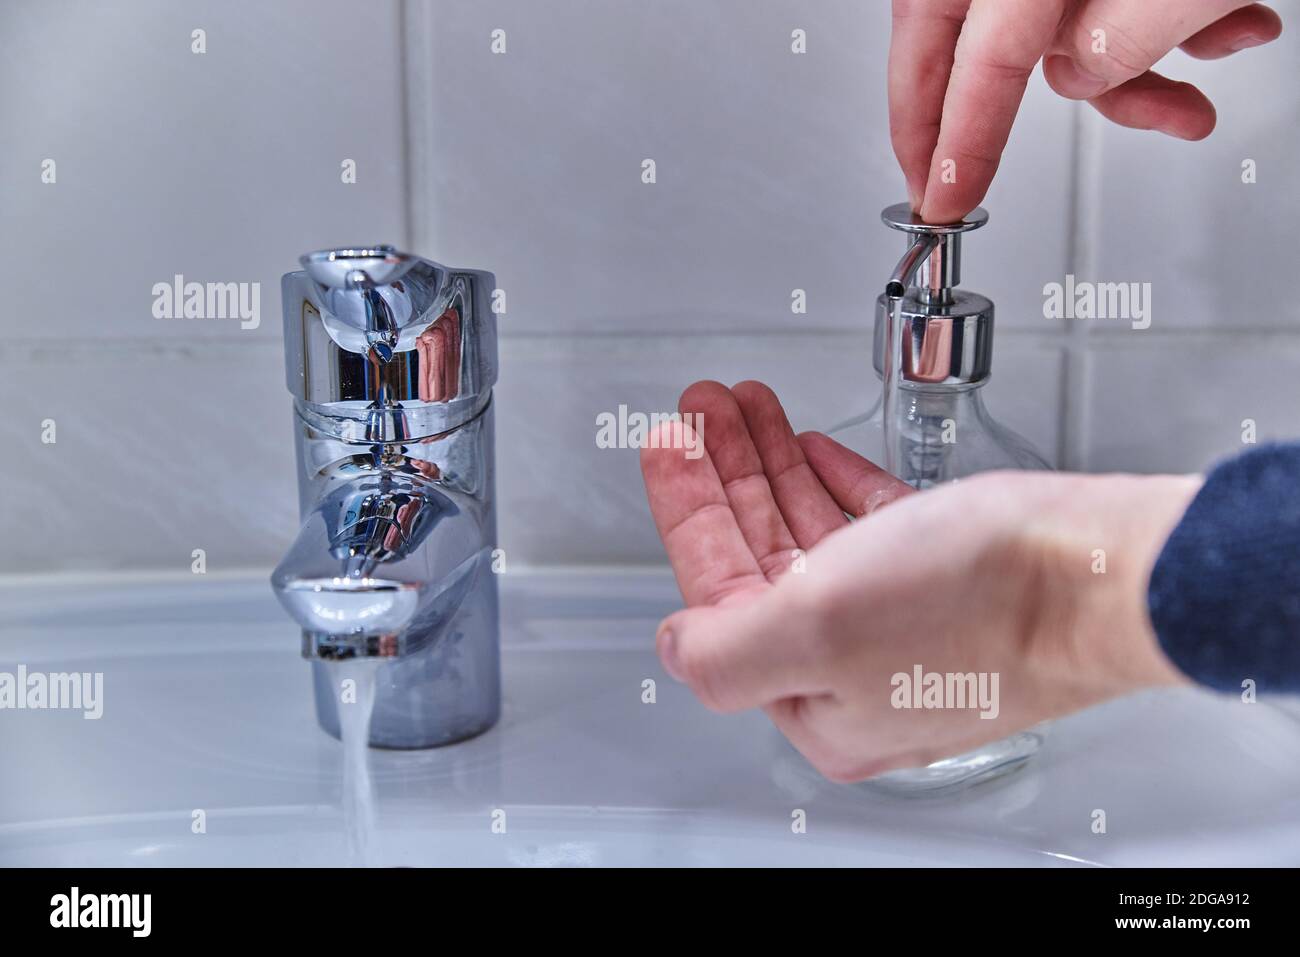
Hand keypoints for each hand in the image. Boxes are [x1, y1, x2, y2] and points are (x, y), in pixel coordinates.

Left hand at [640, 380, 1199, 781]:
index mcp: (818, 699)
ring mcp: (908, 626)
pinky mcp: (953, 582)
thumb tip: (677, 647)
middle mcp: (859, 671)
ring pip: (813, 534)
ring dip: (774, 464)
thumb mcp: (819, 629)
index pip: (720, 591)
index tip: (668, 444)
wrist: (1113, 575)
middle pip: (764, 555)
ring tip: (747, 408)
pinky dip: (834, 482)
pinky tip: (814, 446)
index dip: (686, 508)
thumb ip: (727, 648)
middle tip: (703, 411)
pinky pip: (869, 526)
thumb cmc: (984, 606)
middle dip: (727, 472)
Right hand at [890, 0, 1283, 220]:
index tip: (940, 198)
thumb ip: (1112, 48)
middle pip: (963, 37)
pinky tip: (1224, 27)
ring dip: (1124, 71)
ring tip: (1191, 102)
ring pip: (1045, 22)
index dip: (952, 145)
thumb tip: (1080, 79)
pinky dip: (1154, 22)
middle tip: (952, 180)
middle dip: (973, 118)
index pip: (969, 64)